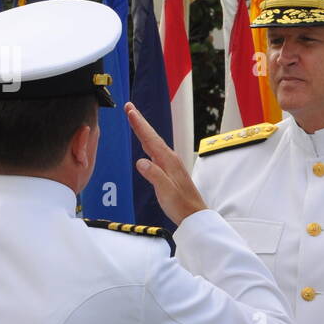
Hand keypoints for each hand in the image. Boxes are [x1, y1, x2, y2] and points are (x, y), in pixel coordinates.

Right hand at [126, 102, 206, 224]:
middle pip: (151, 136)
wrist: (194, 215)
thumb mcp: (166, 191)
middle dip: (140, 121)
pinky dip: (148, 142)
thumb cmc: (181, 205)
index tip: (130, 111)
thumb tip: (141, 161)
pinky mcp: (169, 170)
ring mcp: (170, 164)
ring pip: (153, 142)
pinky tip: (145, 143)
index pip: (150, 139)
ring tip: (134, 119)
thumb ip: (154, 176)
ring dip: (143, 130)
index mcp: (169, 161)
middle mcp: (170, 159)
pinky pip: (155, 151)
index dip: (139, 124)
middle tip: (129, 107)